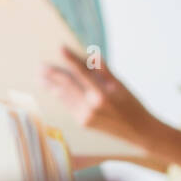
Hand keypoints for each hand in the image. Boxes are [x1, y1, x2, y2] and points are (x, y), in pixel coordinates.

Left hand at [41, 46, 157, 150]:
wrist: (139, 132)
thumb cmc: (132, 105)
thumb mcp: (121, 85)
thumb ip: (104, 70)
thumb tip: (91, 55)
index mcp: (102, 94)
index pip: (82, 72)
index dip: (71, 59)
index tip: (61, 48)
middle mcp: (91, 107)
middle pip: (67, 85)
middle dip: (53, 74)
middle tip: (41, 66)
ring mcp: (85, 117)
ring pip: (64, 97)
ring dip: (51, 86)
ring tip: (41, 77)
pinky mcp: (83, 123)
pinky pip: (68, 106)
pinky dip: (59, 96)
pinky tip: (53, 90)